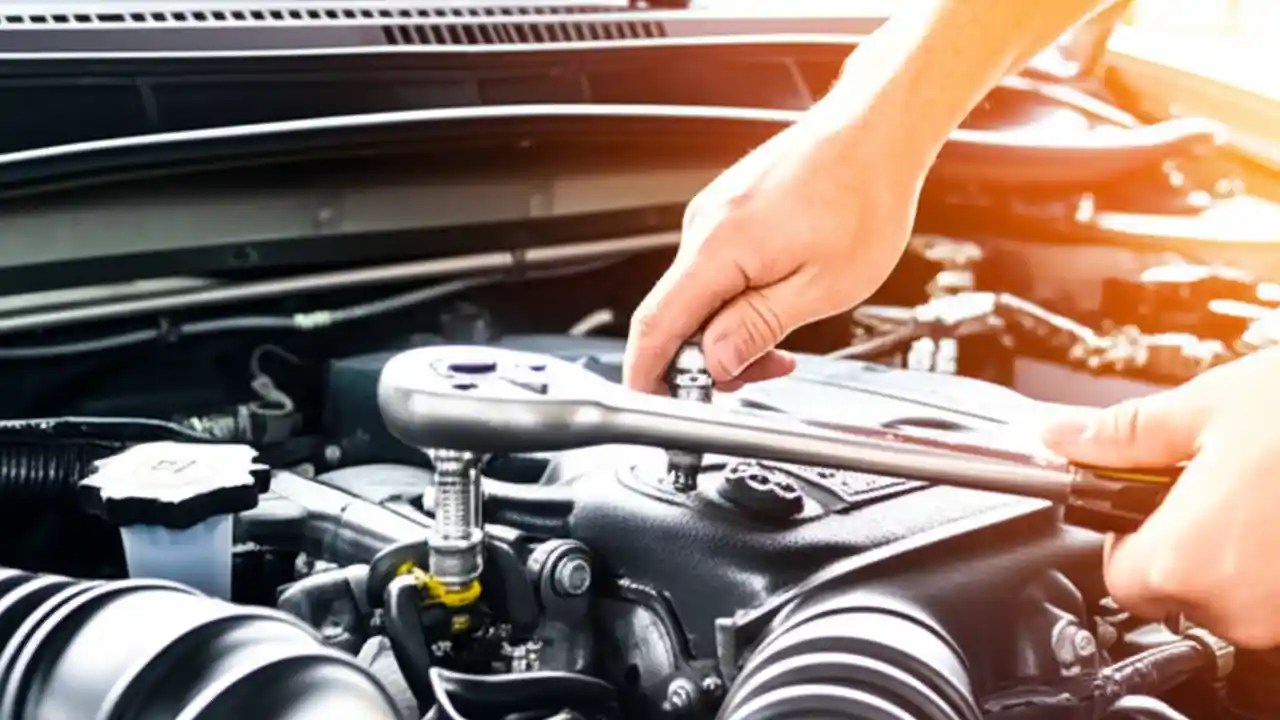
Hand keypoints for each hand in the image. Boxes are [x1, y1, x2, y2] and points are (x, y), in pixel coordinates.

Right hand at [622, 90, 933, 393]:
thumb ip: (756, 327)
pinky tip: (775, 302)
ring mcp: (714, 215)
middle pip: (675, 315)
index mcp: (717, 248)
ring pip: (698, 294)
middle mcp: (704, 226)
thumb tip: (715, 361)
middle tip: (760, 372)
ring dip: (727, 329)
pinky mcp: (729, 211)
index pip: (655, 326)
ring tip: (780, 339)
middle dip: (706, 358)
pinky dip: (735, 299)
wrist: (878, 131)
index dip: (646, 374)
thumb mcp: (820, 287)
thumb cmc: (862, 195)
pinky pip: (715, 269)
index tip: (654, 403)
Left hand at [1040, 347, 1279, 648]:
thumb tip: (1064, 435)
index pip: (1121, 579)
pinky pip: (1279, 589)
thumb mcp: (1206, 410)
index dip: (1129, 534)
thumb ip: (1124, 436)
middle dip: (1186, 538)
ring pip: (1235, 594)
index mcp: (1189, 561)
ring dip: (1239, 548)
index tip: (1147, 499)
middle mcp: (1242, 607)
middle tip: (1214, 482)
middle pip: (1178, 590)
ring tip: (1266, 488)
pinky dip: (1278, 556)